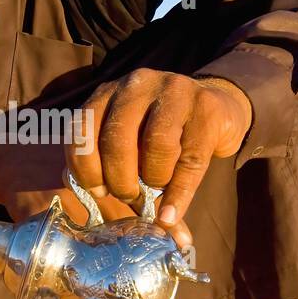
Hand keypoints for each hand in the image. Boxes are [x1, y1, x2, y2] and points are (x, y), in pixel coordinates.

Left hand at [0, 71, 251, 249]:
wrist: (216, 109)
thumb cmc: (163, 135)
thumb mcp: (133, 146)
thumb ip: (115, 174)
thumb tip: (96, 213)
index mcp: (109, 92)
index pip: (82, 128)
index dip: (85, 167)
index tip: (97, 191)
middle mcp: (137, 84)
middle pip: (117, 138)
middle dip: (119, 178)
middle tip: (128, 197)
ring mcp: (175, 90)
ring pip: (156, 143)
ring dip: (152, 179)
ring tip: (155, 191)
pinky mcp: (208, 108)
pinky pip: (191, 159)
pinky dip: (179, 195)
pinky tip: (171, 214)